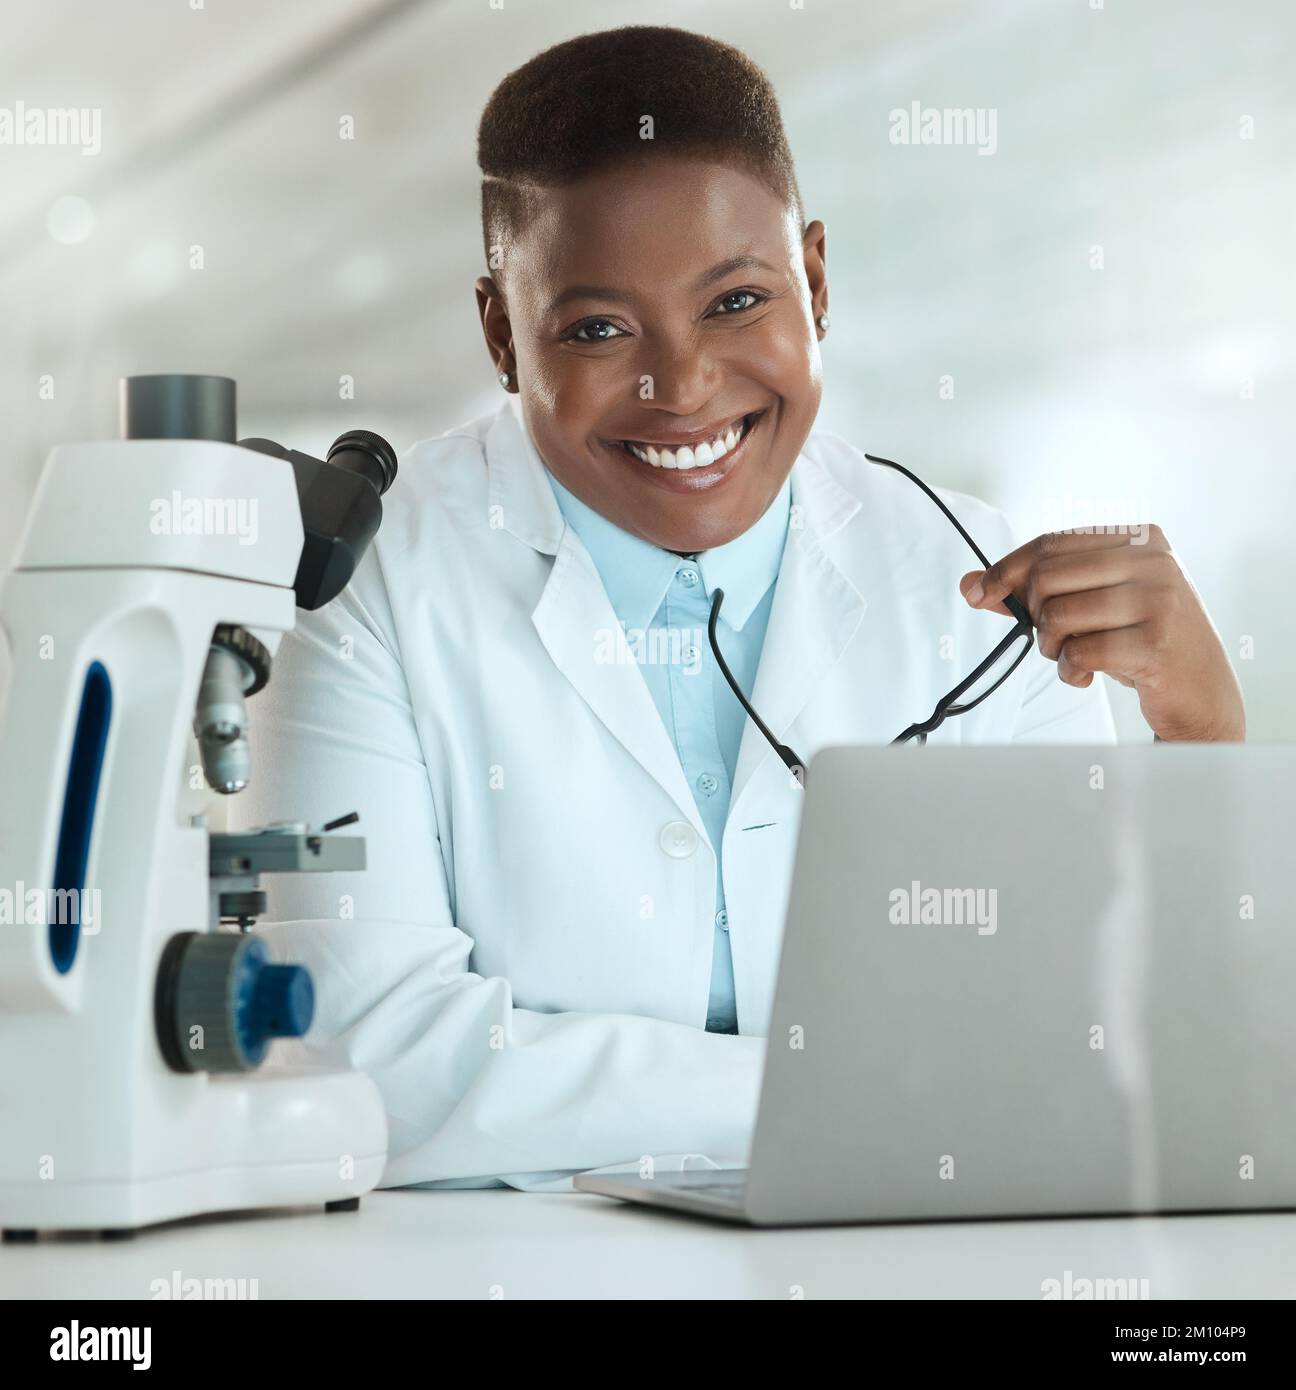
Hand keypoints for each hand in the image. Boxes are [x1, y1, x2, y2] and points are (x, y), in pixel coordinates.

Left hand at [960, 527, 1244, 741]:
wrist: (1202, 690)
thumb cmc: (1142, 640)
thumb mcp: (1095, 605)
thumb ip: (1036, 590)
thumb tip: (972, 584)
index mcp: (1139, 539)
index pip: (1052, 543)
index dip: (1007, 569)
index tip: (980, 593)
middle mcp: (1153, 562)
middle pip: (1048, 578)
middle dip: (1035, 617)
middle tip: (1053, 640)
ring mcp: (1159, 601)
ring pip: (1058, 617)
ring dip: (1053, 648)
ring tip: (1075, 657)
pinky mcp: (1155, 644)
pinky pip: (1079, 653)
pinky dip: (1070, 671)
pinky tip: (1086, 675)